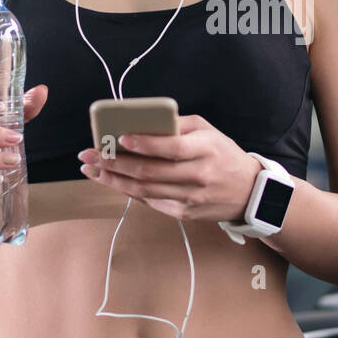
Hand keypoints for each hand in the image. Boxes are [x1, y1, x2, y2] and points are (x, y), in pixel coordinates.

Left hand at [75, 113, 260, 222]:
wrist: (248, 193)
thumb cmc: (223, 155)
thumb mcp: (209, 131)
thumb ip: (178, 125)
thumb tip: (142, 124)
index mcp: (206, 150)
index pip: (171, 148)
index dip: (145, 144)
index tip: (120, 138)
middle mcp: (198, 176)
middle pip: (150, 171)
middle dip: (114, 162)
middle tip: (89, 154)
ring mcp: (190, 198)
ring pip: (144, 190)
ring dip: (113, 179)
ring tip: (92, 168)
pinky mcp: (184, 213)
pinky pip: (151, 201)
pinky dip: (128, 191)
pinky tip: (111, 181)